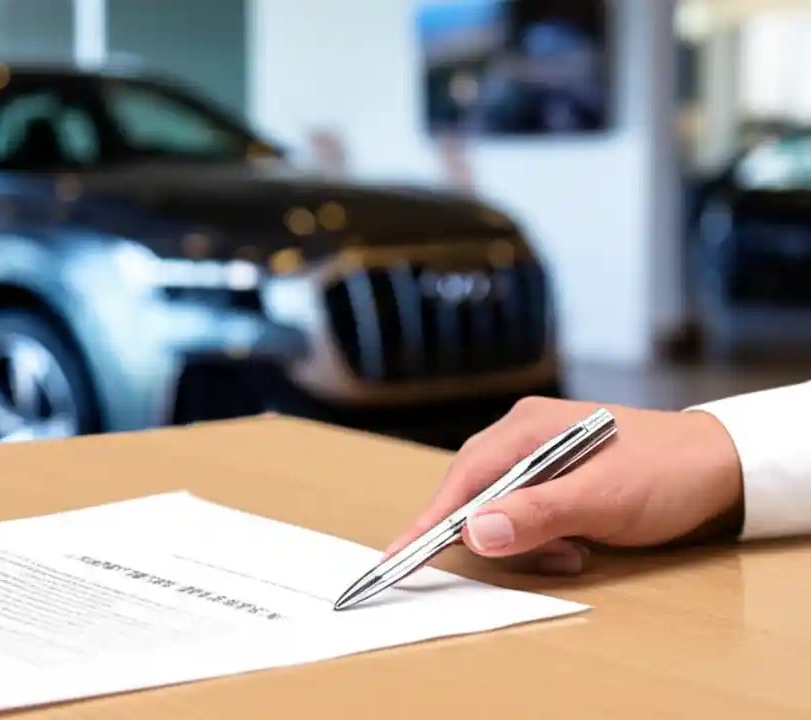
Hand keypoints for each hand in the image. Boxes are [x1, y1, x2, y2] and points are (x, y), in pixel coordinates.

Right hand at [387, 397, 743, 574]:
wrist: (726, 465)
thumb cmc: (668, 473)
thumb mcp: (603, 499)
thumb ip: (537, 515)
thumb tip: (473, 533)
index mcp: (528, 426)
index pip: (463, 477)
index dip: (432, 519)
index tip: (401, 555)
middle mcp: (524, 434)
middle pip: (477, 494)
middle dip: (500, 536)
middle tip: (547, 557)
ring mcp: (539, 453)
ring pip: (502, 509)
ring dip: (529, 541)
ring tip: (574, 552)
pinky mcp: (555, 475)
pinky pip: (525, 513)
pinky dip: (543, 538)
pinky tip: (578, 545)